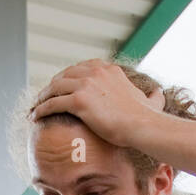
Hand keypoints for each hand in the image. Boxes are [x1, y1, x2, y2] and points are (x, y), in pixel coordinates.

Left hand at [30, 59, 165, 146]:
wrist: (142, 126)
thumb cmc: (147, 118)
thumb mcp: (151, 100)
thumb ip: (153, 96)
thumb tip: (160, 94)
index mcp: (108, 69)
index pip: (80, 68)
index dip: (67, 77)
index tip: (61, 87)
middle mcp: (95, 72)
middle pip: (64, 75)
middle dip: (52, 85)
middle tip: (43, 97)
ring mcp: (86, 84)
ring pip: (55, 88)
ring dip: (42, 97)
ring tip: (35, 107)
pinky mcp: (79, 100)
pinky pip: (53, 103)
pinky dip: (42, 109)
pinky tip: (35, 116)